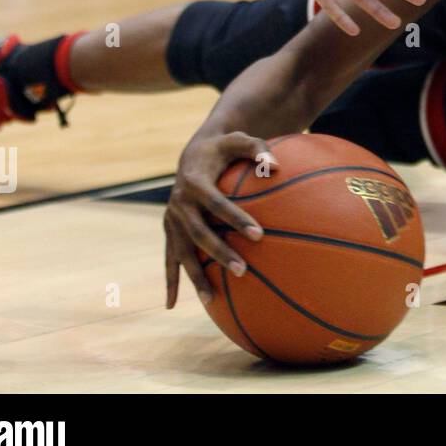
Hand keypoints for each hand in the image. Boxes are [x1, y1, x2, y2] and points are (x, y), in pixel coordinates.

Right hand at [164, 131, 275, 308]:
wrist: (192, 154)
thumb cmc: (223, 149)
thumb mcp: (239, 139)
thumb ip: (258, 149)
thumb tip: (276, 166)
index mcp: (195, 182)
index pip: (217, 204)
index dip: (236, 218)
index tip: (259, 235)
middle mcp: (179, 204)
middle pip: (199, 233)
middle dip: (219, 253)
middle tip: (242, 270)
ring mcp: (171, 220)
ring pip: (182, 252)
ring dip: (195, 275)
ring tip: (211, 299)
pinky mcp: (169, 232)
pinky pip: (169, 259)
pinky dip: (171, 281)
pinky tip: (172, 305)